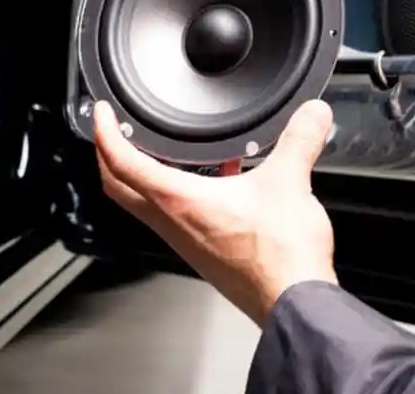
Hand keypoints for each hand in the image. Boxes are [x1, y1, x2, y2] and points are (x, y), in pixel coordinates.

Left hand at [94, 100, 336, 325]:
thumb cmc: (280, 254)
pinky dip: (175, 194)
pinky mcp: (202, 252)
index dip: (105, 133)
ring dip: (141, 177)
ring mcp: (185, 241)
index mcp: (178, 201)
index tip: (102, 114)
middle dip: (109, 156)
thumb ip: (299, 139)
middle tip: (114, 132)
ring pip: (145, 205)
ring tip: (158, 150)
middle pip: (119, 188)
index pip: (122, 163)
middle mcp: (173, 224)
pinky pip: (173, 217)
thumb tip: (313, 112)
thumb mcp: (290, 181)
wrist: (293, 301)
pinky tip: (212, 182)